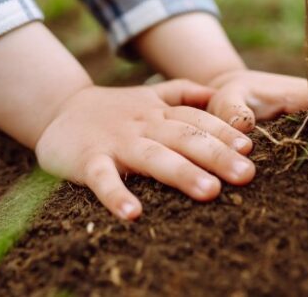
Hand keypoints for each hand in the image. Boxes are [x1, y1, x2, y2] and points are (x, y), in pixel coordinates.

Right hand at [34, 80, 255, 220]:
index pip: (197, 120)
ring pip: (152, 156)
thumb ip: (183, 92)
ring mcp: (116, 143)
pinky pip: (103, 178)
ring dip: (181, 173)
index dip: (223, 133)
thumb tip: (220, 95)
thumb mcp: (149, 94)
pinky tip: (133, 215)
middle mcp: (143, 125)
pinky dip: (116, 195)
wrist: (58, 109)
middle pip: (184, 137)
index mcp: (159, 112)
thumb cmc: (114, 109)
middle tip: (246, 175)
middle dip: (216, 155)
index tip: (249, 149)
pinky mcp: (88, 160)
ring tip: (209, 192)